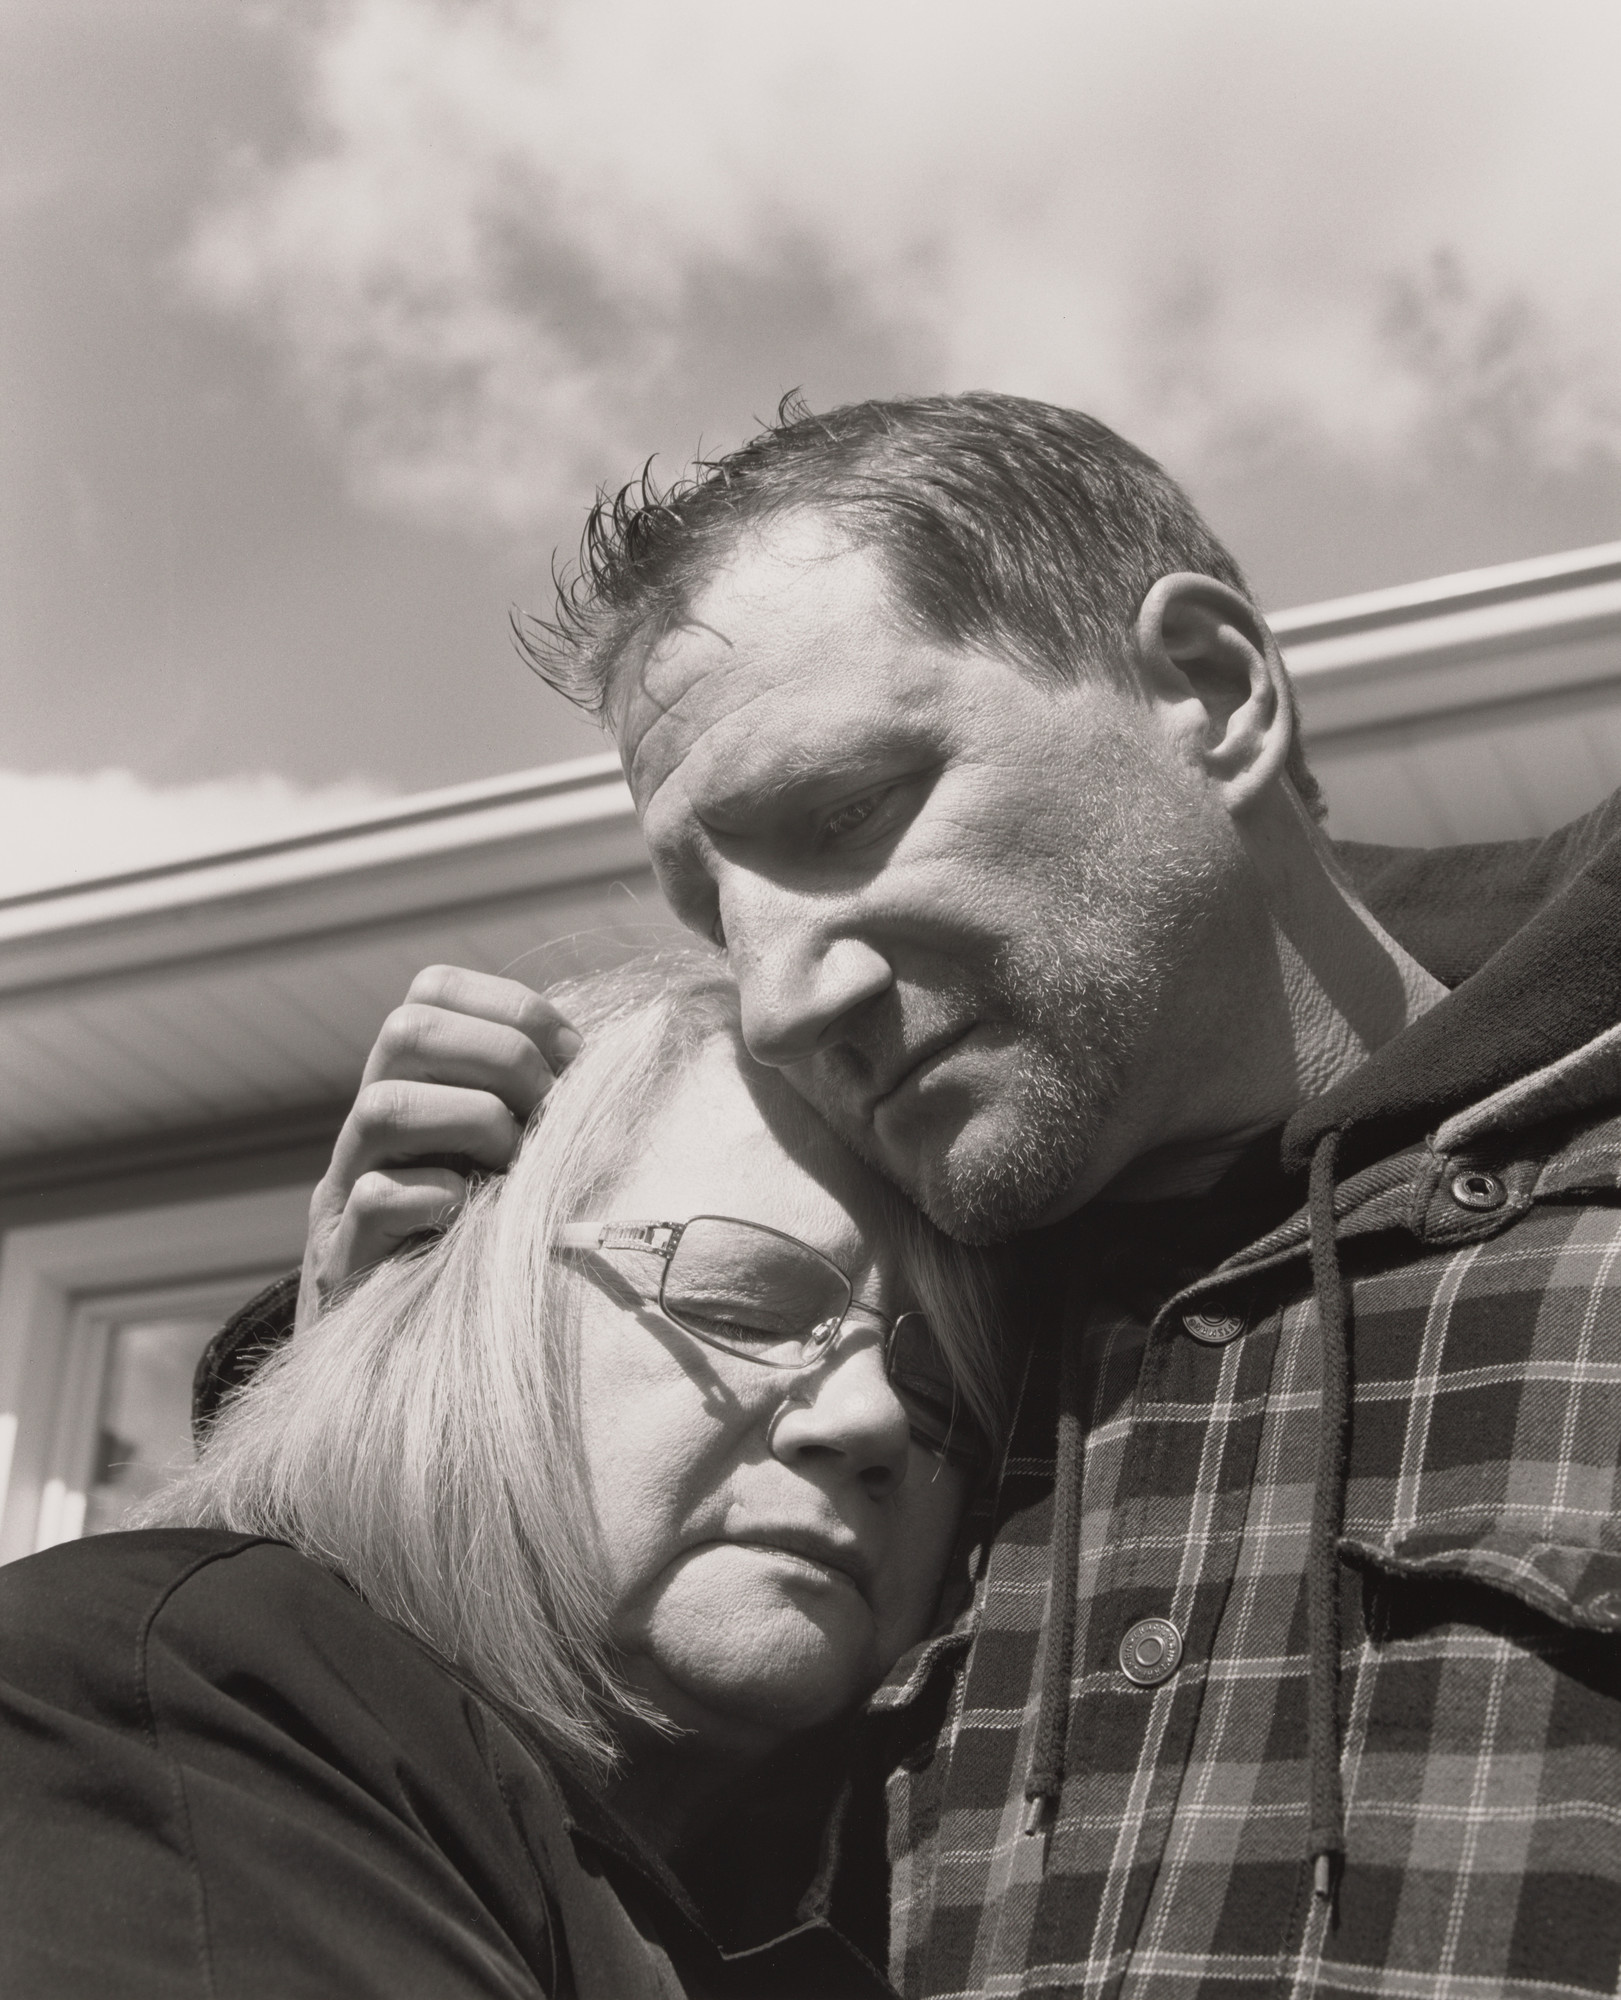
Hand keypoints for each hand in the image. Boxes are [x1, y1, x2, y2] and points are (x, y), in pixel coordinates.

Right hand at [298, 966, 580, 1331]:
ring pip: (383, 1107)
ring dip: (473, 1125)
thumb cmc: (478, 1244)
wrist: (397, 1358)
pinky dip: (435, 1199)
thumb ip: (535, 1108)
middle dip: (499, 1057)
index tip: (574, 1057)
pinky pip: (375, 1198)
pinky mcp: (343, 1255)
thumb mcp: (506, 1163)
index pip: (433, 990)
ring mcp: (346, 1188)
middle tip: (546, 1114)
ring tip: (512, 1169)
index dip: (512, 1007)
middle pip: (405, 1030)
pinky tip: (471, 1218)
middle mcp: (369, 1125)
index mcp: (410, 1085)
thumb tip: (616, 1065)